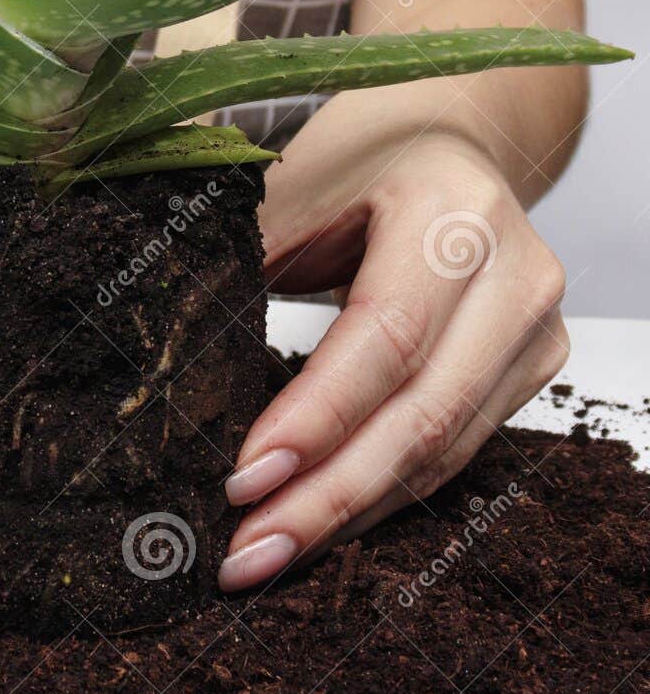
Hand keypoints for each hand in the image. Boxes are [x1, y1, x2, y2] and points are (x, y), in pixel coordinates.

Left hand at [218, 125, 568, 591]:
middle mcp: (515, 273)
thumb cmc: (351, 160)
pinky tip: (319, 526)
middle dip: (327, 496)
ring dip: (349, 513)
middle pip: (423, 411)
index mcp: (451, 211)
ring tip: (266, 556)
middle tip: (244, 556)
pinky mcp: (529, 367)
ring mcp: (535, 326)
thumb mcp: (288, 188)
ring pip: (442, 448)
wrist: (441, 137)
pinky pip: (454, 450)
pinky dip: (381, 494)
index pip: (385, 337)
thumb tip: (159, 370)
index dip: (314, 417)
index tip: (239, 480)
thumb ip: (237, 267)